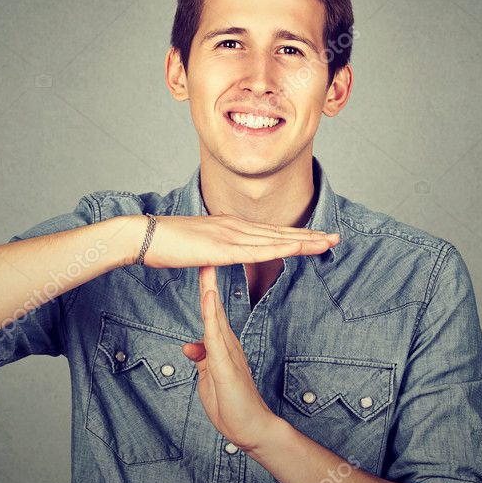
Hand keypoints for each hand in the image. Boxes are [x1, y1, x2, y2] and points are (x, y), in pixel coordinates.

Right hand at [125, 213, 338, 268]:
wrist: (145, 236)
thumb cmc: (166, 244)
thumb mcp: (197, 247)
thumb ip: (214, 250)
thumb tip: (220, 255)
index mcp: (230, 226)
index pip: (270, 232)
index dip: (296, 235)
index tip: (317, 237)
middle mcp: (235, 226)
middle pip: (280, 232)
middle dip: (309, 235)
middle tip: (336, 237)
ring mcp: (230, 235)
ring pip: (275, 239)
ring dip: (303, 241)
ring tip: (327, 243)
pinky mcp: (222, 248)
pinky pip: (257, 250)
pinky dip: (280, 248)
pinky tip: (298, 248)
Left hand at [181, 264, 280, 450]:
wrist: (252, 429)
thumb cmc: (231, 405)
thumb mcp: (209, 379)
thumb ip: (201, 359)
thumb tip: (189, 346)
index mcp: (222, 344)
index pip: (211, 309)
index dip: (205, 286)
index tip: (200, 263)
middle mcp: (227, 343)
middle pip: (214, 305)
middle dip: (209, 278)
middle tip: (204, 250)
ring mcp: (228, 352)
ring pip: (215, 315)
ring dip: (209, 290)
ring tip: (206, 264)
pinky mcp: (225, 364)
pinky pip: (216, 336)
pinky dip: (211, 315)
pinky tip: (209, 298)